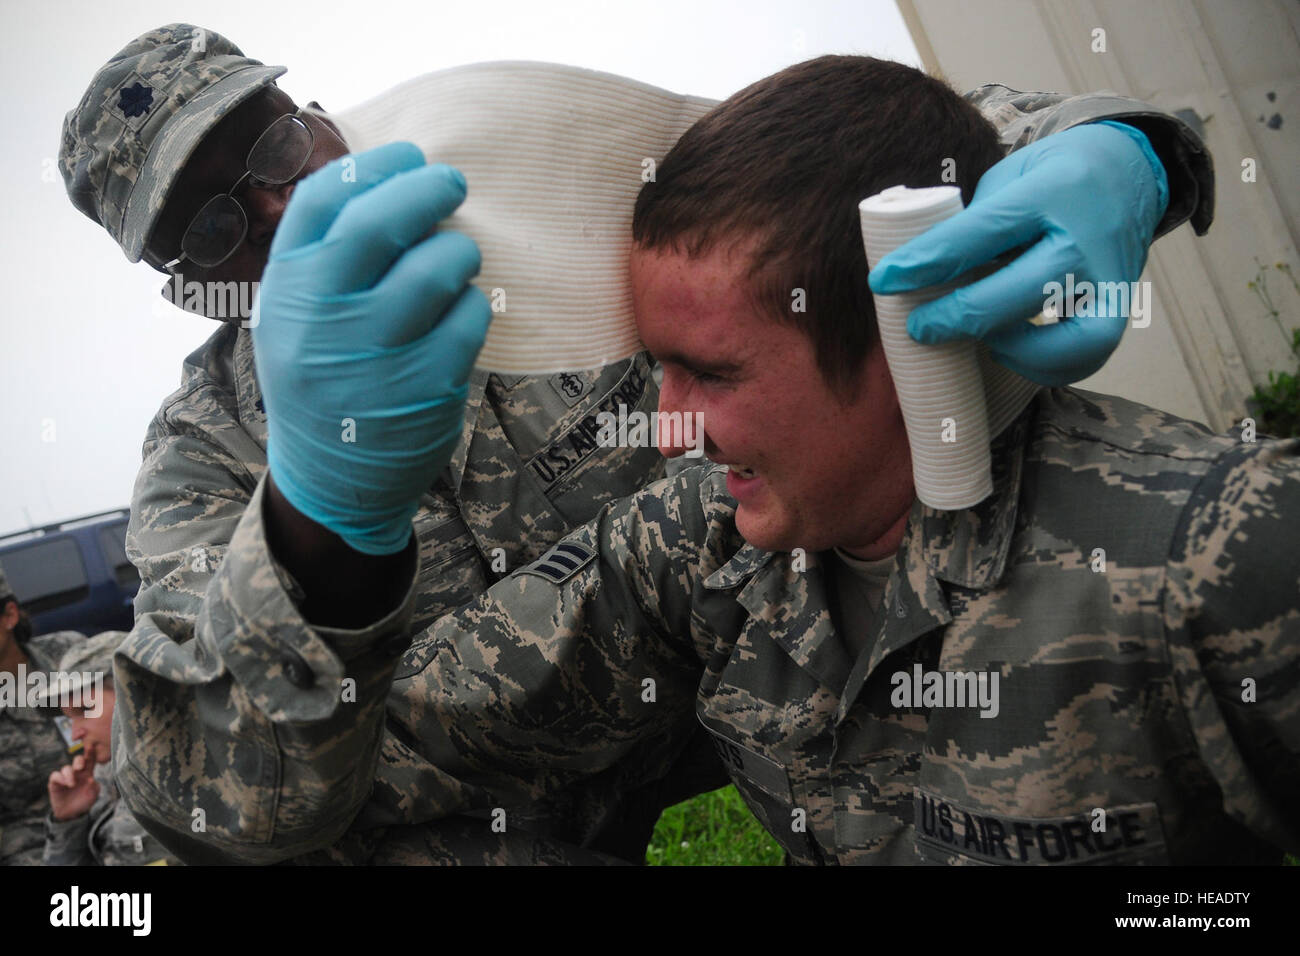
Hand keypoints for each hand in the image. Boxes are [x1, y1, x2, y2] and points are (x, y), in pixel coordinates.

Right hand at [48, 749, 99, 820]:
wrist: (72, 814)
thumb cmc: (84, 801)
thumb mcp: (93, 794)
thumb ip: (94, 786)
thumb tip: (90, 779)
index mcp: (87, 773)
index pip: (90, 761)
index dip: (91, 753)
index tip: (92, 746)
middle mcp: (77, 773)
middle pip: (77, 760)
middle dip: (79, 761)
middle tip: (80, 767)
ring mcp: (65, 777)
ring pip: (66, 768)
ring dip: (69, 775)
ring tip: (72, 784)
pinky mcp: (55, 783)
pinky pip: (55, 775)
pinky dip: (60, 778)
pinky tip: (65, 784)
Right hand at [252, 142, 490, 554]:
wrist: (330, 479)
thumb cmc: (320, 378)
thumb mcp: (294, 316)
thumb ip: (325, 256)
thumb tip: (388, 181)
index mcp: (287, 290)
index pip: (323, 201)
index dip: (373, 166)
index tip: (407, 155)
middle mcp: (323, 319)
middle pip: (381, 224)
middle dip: (426, 189)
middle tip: (452, 182)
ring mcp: (375, 355)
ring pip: (437, 267)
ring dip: (458, 249)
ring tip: (456, 258)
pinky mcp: (426, 386)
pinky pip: (468, 318)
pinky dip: (472, 303)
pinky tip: (461, 309)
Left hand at [869, 121, 1168, 385]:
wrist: (1127, 173)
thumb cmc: (1050, 180)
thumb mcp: (1008, 180)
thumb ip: (971, 224)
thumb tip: (915, 273)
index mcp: (1046, 194)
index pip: (976, 235)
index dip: (923, 263)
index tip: (882, 281)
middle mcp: (1082, 239)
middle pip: (1014, 293)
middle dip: (955, 318)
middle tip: (919, 327)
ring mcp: (1108, 280)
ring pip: (1062, 339)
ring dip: (1008, 349)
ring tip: (975, 342)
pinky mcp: (1119, 310)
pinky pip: (1082, 357)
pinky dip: (1041, 365)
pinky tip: (1008, 350)